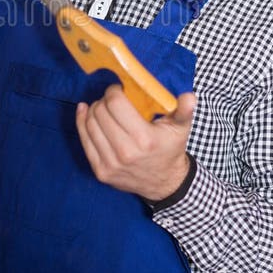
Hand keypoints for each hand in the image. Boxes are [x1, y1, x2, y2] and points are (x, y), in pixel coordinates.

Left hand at [75, 85, 195, 200]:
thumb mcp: (180, 129)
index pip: (116, 104)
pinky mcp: (101, 171)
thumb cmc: (170, 149)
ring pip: (90, 124)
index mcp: (144, 138)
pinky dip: (82, 122)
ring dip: (93, 110)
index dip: (114, 91)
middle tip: (111, 99)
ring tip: (103, 107)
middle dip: (104, 100)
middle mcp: (125, 152)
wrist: (164, 183)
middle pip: (101, 112)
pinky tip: (85, 112)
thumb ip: (185, 111)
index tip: (118, 90)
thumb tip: (190, 97)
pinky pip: (84, 141)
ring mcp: (111, 164)